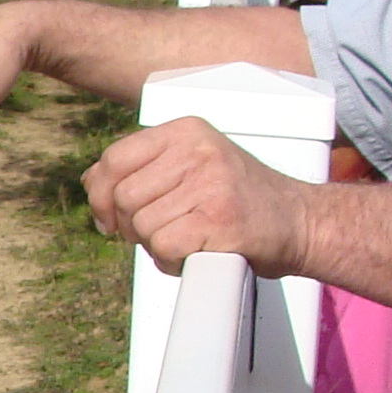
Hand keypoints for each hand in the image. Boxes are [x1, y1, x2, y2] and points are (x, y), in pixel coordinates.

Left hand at [81, 117, 318, 275]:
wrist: (300, 222)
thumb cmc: (242, 201)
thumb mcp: (193, 167)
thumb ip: (144, 169)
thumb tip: (91, 181)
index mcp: (186, 131)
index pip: (115, 158)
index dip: (101, 196)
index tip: (110, 219)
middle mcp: (197, 150)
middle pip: (123, 196)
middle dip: (130, 226)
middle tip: (160, 234)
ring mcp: (210, 183)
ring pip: (141, 224)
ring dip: (156, 245)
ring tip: (189, 240)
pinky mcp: (218, 219)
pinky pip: (163, 246)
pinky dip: (171, 261)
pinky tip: (196, 254)